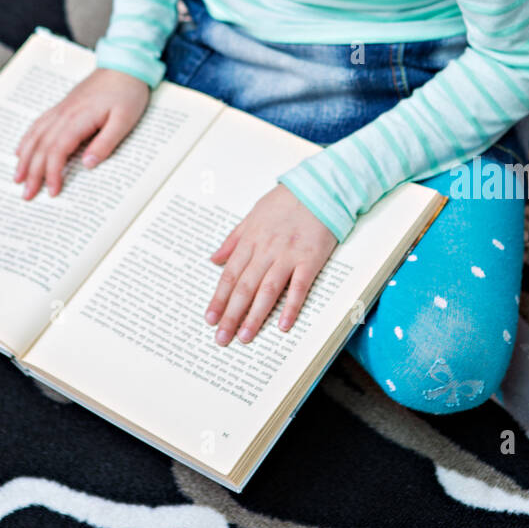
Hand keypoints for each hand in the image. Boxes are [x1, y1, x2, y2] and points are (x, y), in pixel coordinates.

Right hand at [13, 67, 149, 198]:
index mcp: (78, 119)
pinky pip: (38, 125)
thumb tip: (87, 165)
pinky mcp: (63, 107)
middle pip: (41, 147)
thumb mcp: (124, 120)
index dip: (52, 174)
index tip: (52, 192)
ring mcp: (61, 109)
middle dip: (32, 173)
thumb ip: (105, 143)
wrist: (124, 66)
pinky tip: (21, 151)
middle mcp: (64, 114)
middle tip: (27, 195)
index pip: (57, 151)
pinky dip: (27, 140)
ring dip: (25, 159)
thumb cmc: (127, 92)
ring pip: (35, 136)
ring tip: (18, 178)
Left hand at [204, 183, 337, 344]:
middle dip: (231, 315)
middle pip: (245, 287)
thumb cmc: (285, 202)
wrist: (318, 189)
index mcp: (251, 240)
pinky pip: (299, 287)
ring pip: (267, 291)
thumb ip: (233, 240)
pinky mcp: (310, 260)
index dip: (219, 299)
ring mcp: (289, 256)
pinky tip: (283, 325)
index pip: (230, 275)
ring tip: (245, 337)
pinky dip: (291, 307)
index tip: (210, 319)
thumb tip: (214, 259)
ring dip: (255, 316)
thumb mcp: (252, 215)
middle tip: (221, 338)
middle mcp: (266, 250)